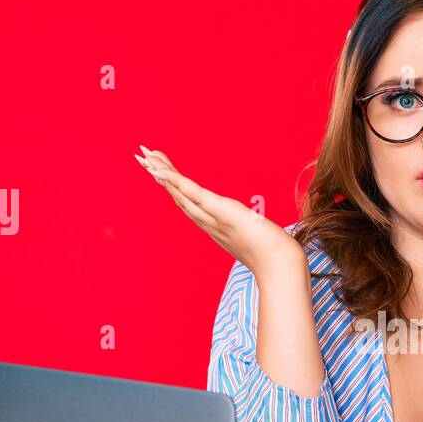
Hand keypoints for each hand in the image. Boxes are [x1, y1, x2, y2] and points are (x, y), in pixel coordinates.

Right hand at [134, 146, 304, 277]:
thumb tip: (258, 228)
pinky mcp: (221, 211)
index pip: (189, 203)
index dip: (173, 187)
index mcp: (215, 227)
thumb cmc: (275, 256)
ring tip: (144, 154)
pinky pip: (193, 194)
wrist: (280, 267)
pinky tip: (160, 170)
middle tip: (142, 155)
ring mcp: (213, 218)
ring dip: (161, 173)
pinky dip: (175, 181)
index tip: (160, 172)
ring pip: (180, 193)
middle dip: (160, 175)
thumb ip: (253, 233)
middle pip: (178, 196)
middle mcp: (209, 224)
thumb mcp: (260, 240)